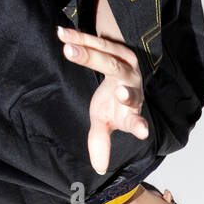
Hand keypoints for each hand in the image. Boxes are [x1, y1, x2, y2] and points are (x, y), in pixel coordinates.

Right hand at [57, 25, 147, 174]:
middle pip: (123, 83)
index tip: (142, 132)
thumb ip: (100, 142)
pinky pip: (96, 41)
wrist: (118, 73)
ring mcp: (125, 63)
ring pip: (109, 57)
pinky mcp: (115, 46)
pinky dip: (79, 38)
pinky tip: (61, 34)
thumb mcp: (104, 121)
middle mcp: (132, 84)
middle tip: (116, 91)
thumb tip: (99, 169)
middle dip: (116, 82)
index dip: (137, 125)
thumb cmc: (112, 103)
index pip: (134, 119)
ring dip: (88, 53)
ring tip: (67, 48)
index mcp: (131, 109)